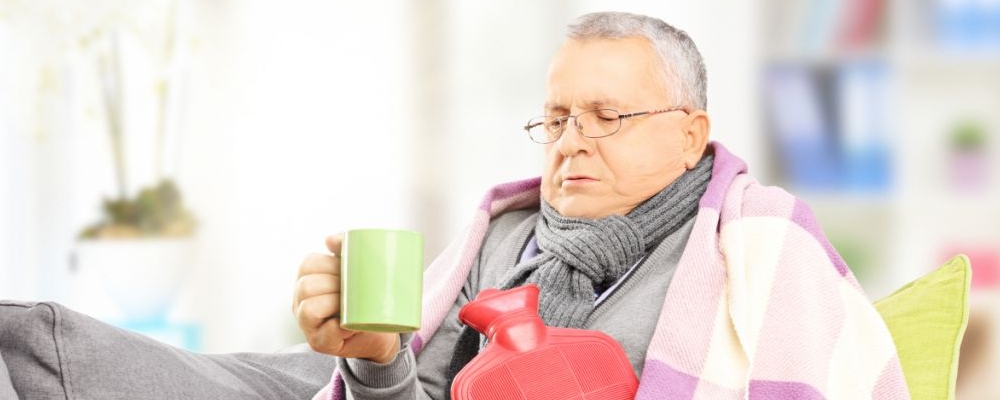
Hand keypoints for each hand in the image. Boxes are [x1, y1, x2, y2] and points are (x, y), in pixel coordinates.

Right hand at [293, 234, 399, 363]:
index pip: (309, 264)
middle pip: (307, 286)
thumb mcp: (356, 270)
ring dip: (334, 303)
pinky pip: (324, 332)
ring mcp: (307, 324)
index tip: (351, 271)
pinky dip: (341, 326)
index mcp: (307, 279)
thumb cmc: (364, 296)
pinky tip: (352, 323)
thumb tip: (329, 240)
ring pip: (308, 308)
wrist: (380, 330)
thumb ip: (345, 249)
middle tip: (355, 289)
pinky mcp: (319, 343)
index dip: (331, 265)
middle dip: (334, 284)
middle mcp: (300, 301)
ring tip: (352, 305)